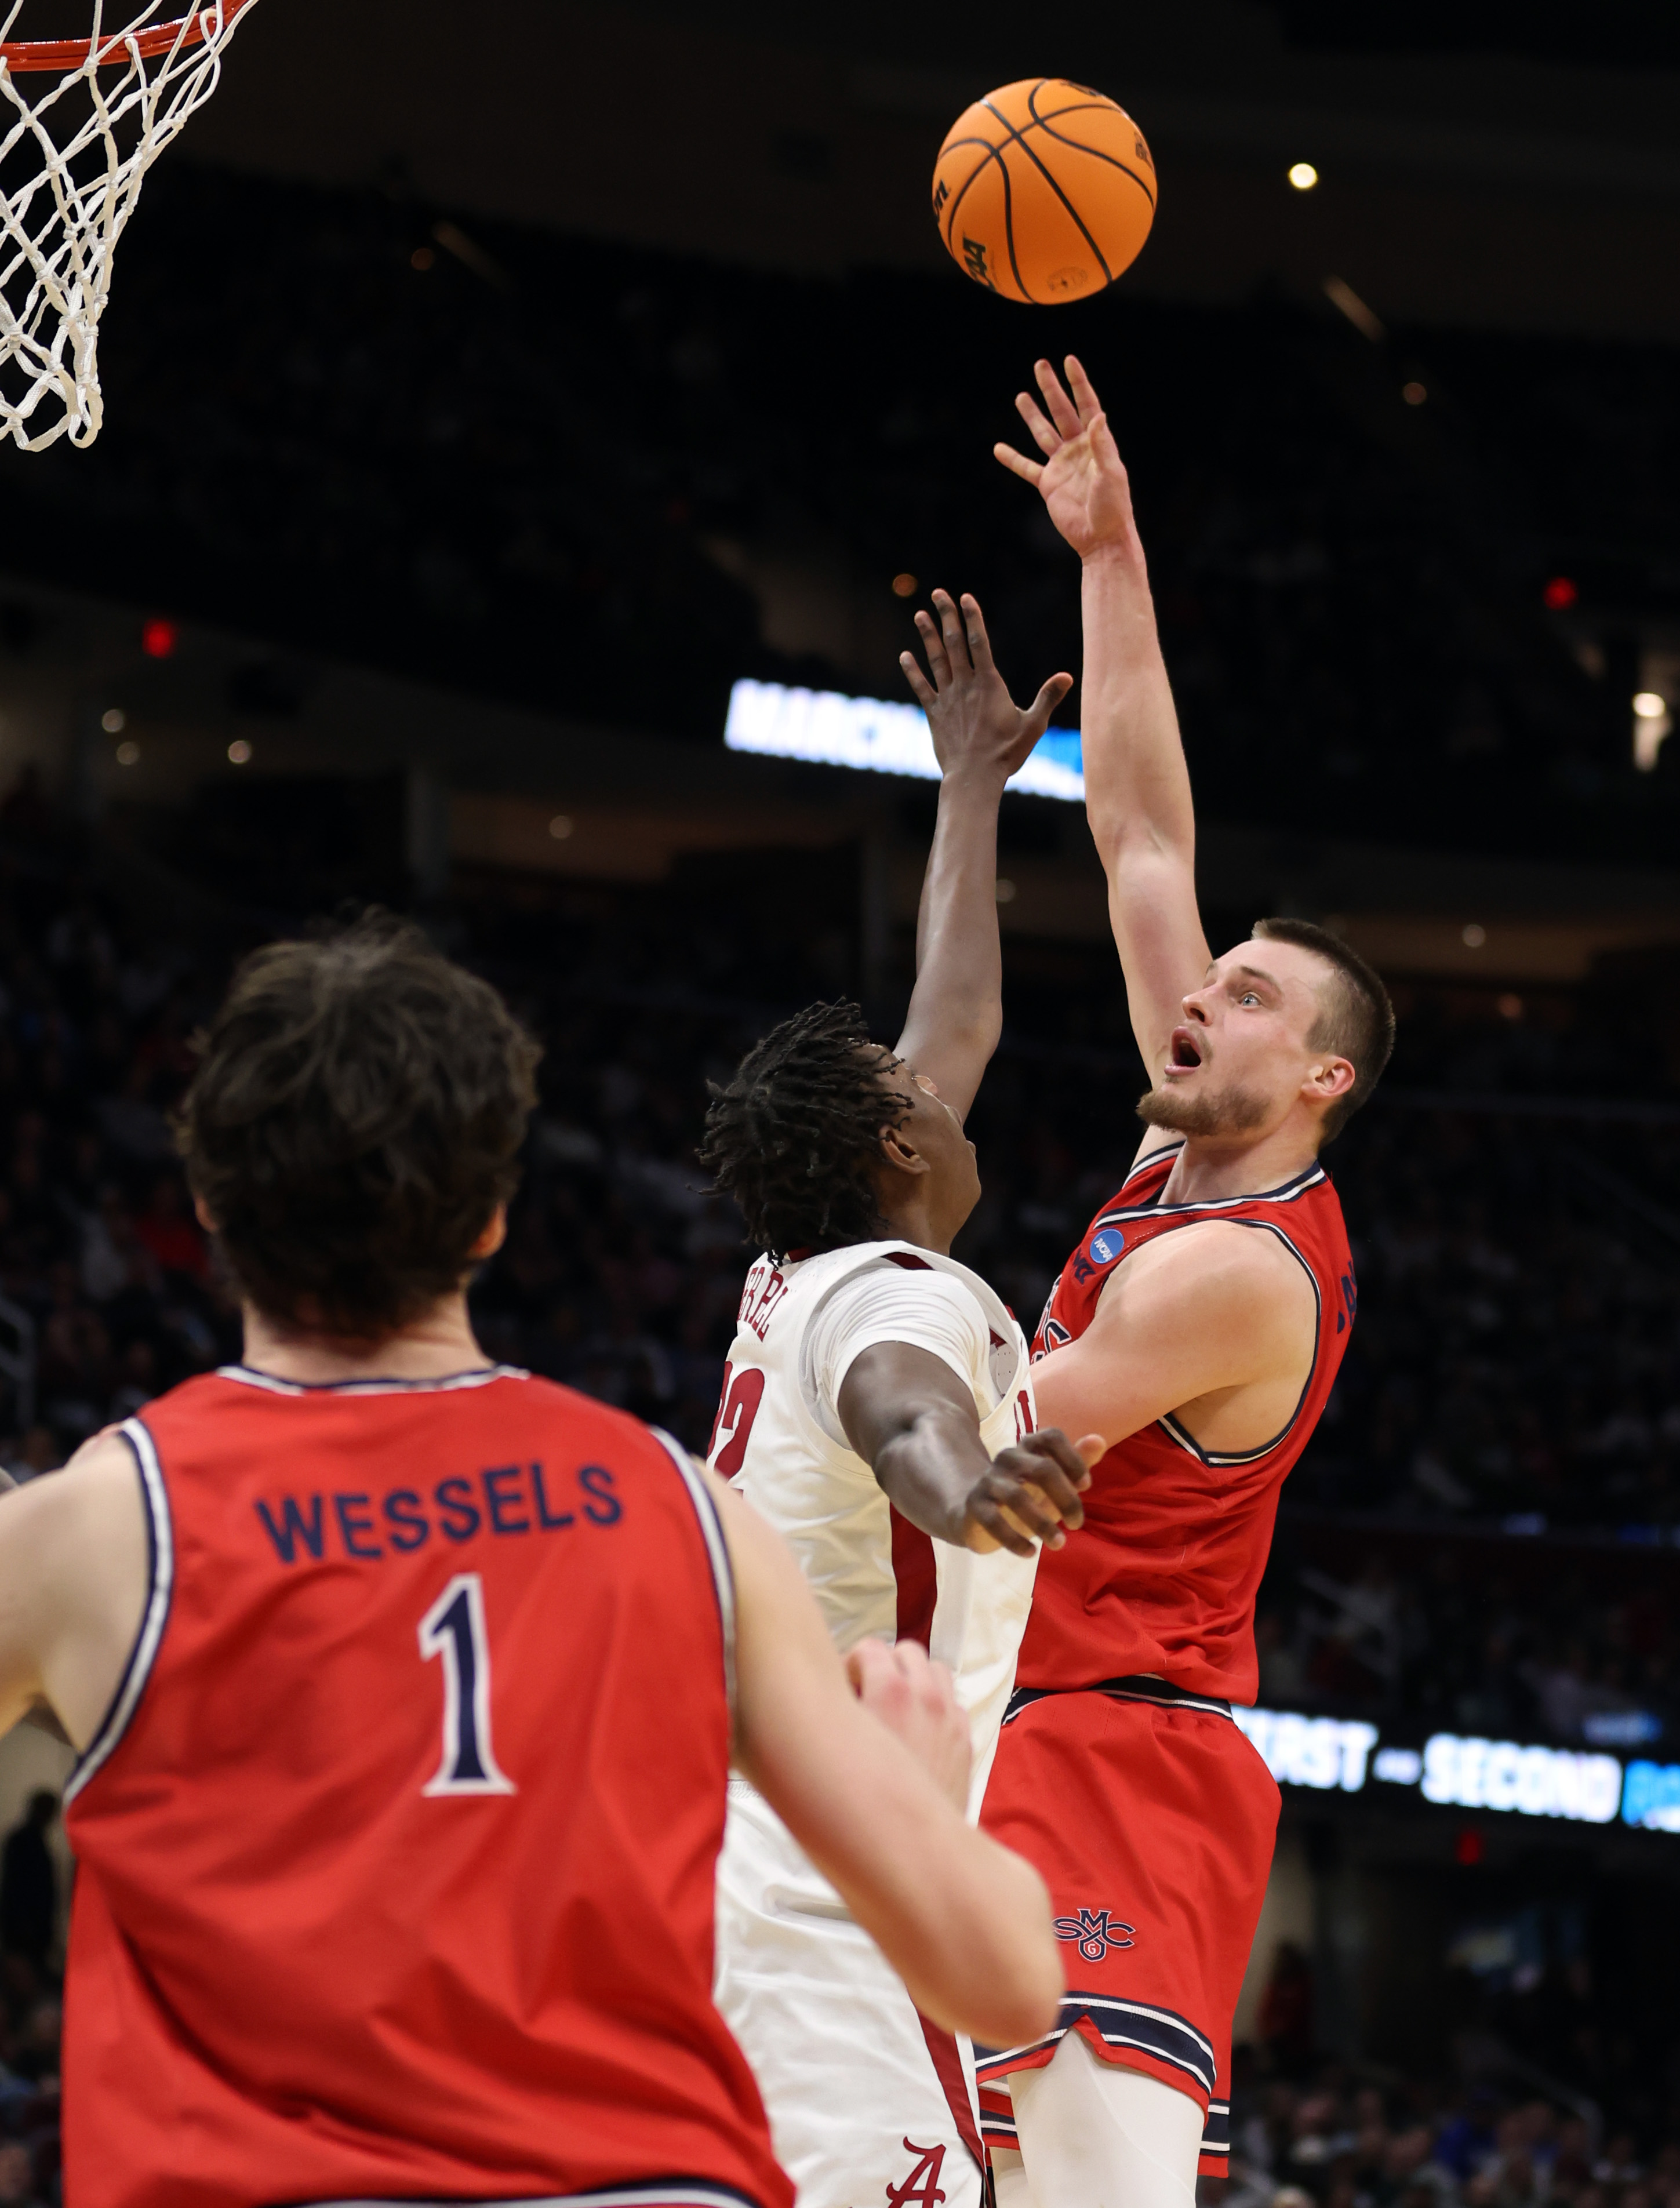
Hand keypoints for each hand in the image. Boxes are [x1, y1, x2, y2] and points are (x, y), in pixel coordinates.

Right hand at [845, 1635, 971, 1810]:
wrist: (912, 1848)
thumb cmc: (864, 1804)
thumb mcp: (839, 1745)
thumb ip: (835, 1710)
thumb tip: (829, 1691)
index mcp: (889, 1691)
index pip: (869, 1647)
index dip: (851, 1664)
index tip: (844, 1686)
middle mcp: (925, 1695)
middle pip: (906, 1651)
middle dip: (886, 1665)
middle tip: (868, 1694)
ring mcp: (950, 1716)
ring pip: (936, 1669)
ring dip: (916, 1679)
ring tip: (898, 1706)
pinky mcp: (965, 1738)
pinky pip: (954, 1702)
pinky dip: (938, 1705)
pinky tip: (920, 1730)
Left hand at [900, 588, 1071, 785]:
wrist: (973, 778)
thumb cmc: (1006, 754)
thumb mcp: (1033, 725)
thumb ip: (1048, 698)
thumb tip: (1068, 676)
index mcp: (989, 685)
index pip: (980, 642)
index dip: (972, 618)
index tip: (965, 597)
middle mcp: (966, 686)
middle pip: (955, 643)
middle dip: (947, 616)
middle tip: (939, 592)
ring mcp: (948, 699)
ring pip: (937, 660)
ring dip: (928, 636)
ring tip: (920, 614)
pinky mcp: (935, 714)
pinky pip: (921, 687)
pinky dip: (913, 671)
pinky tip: (905, 655)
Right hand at [961, 1428, 1104, 1557]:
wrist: (976, 1512)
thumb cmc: (1025, 1494)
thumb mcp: (1055, 1482)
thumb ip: (1078, 1462)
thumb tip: (1099, 1440)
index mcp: (1029, 1447)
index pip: (1052, 1437)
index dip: (1073, 1459)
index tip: (1086, 1485)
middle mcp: (1008, 1457)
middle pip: (1042, 1469)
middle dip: (1066, 1499)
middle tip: (1077, 1524)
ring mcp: (989, 1480)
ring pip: (1017, 1496)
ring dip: (1043, 1524)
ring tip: (1059, 1544)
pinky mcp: (975, 1504)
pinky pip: (993, 1521)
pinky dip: (1014, 1540)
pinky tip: (1030, 1553)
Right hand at [994, 355, 1139, 565]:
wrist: (1101, 538)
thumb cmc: (1113, 507)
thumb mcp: (1111, 474)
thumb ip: (1102, 445)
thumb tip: (1098, 415)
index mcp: (1096, 443)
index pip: (1086, 406)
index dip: (1078, 383)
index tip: (1069, 361)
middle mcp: (1078, 449)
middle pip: (1061, 412)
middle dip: (1051, 389)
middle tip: (1040, 365)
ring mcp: (1062, 466)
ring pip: (1043, 434)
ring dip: (1032, 415)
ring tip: (1021, 395)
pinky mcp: (1049, 485)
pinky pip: (1027, 468)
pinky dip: (1013, 459)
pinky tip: (999, 449)